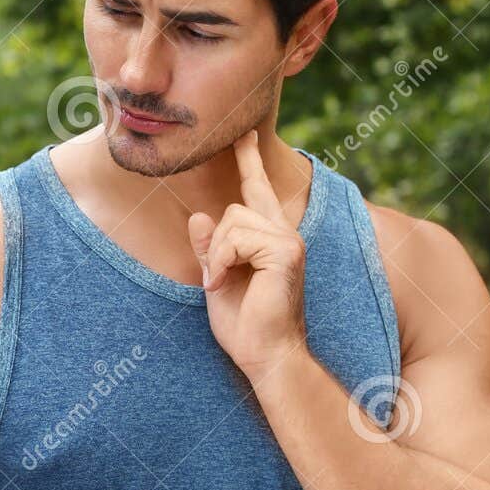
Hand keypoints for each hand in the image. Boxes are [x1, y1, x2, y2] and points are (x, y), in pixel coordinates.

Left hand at [188, 129, 308, 379]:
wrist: (267, 355)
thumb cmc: (245, 325)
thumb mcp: (217, 279)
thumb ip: (210, 248)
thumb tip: (199, 216)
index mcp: (270, 238)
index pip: (258, 190)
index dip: (249, 161)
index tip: (244, 133)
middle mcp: (284, 233)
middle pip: (235, 209)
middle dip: (216, 245)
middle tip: (217, 280)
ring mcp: (289, 240)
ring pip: (233, 222)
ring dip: (217, 256)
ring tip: (222, 284)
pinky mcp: (286, 251)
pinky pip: (238, 238)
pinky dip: (222, 261)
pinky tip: (224, 284)